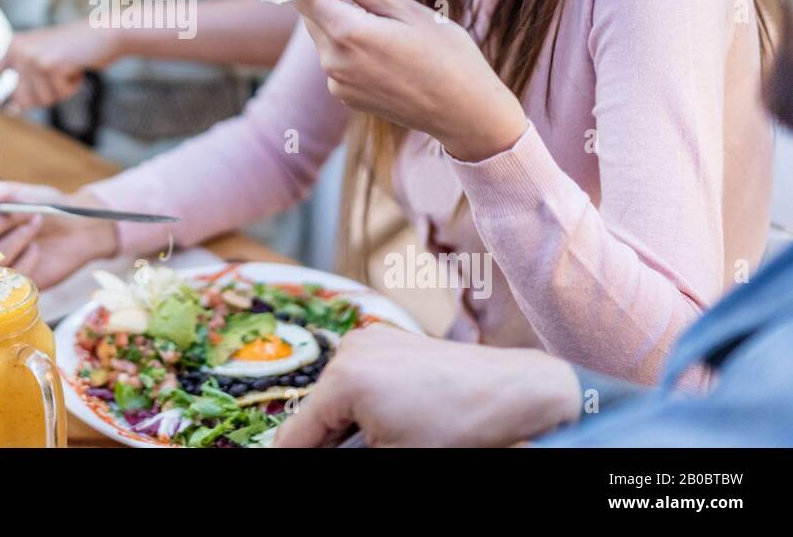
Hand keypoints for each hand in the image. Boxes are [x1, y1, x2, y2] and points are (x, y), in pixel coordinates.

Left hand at [0, 20, 122, 112]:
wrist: (105, 33)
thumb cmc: (78, 49)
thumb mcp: (46, 59)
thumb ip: (27, 79)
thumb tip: (13, 107)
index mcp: (14, 46)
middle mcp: (18, 50)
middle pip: (21, 100)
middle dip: (42, 98)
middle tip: (59, 77)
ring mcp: (32, 57)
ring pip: (39, 100)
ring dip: (59, 92)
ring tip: (69, 70)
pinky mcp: (48, 64)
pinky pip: (57, 94)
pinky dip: (71, 87)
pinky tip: (76, 69)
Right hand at [0, 166, 118, 287]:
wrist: (77, 227)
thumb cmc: (42, 206)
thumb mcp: (10, 191)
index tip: (0, 192)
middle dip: (3, 220)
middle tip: (27, 211)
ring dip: (19, 235)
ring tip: (36, 224)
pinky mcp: (10, 285)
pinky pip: (11, 274)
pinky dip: (28, 256)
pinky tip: (37, 248)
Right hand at [273, 324, 580, 447]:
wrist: (517, 395)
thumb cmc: (464, 428)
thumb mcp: (394, 457)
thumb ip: (344, 456)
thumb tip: (322, 451)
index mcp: (344, 377)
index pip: (295, 435)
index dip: (292, 458)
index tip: (290, 466)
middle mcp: (350, 349)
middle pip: (316, 414)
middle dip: (329, 443)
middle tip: (361, 453)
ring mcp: (370, 340)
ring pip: (337, 399)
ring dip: (347, 428)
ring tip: (386, 443)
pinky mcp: (390, 342)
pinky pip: (359, 382)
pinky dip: (365, 408)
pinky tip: (394, 427)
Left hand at [290, 0, 527, 161]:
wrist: (466, 112)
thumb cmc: (446, 53)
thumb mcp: (401, 7)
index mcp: (346, 35)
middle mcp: (332, 63)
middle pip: (312, 12)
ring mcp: (337, 83)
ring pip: (326, 33)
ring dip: (346, 14)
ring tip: (391, 16)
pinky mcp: (346, 96)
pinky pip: (337, 57)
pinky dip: (353, 42)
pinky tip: (390, 46)